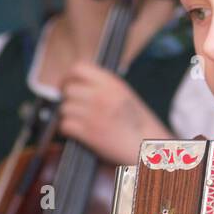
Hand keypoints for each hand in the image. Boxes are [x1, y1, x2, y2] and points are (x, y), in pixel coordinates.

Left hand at [58, 61, 172, 164]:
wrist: (148, 146)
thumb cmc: (140, 125)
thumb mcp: (126, 95)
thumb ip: (104, 87)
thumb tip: (80, 85)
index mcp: (112, 83)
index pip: (79, 68)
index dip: (69, 77)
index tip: (68, 84)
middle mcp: (101, 95)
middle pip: (68, 89)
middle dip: (67, 98)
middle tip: (72, 106)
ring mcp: (93, 114)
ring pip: (64, 108)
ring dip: (67, 115)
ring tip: (77, 121)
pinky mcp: (88, 133)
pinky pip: (65, 125)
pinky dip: (67, 130)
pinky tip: (77, 132)